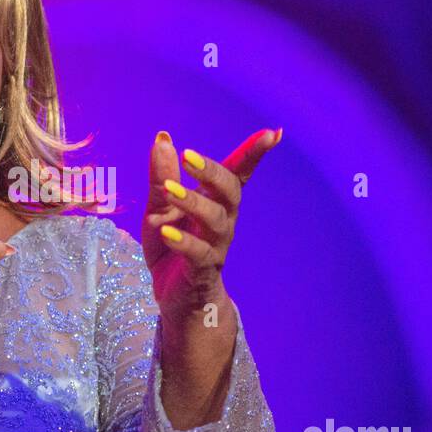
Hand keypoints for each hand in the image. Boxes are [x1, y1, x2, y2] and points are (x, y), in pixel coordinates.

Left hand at [141, 128, 281, 323]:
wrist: (175, 297)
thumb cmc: (171, 246)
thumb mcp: (159, 208)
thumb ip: (161, 177)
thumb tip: (163, 137)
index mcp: (214, 201)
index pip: (236, 173)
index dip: (253, 153)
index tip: (272, 133)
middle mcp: (222, 221)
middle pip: (229, 192)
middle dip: (212, 172)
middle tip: (188, 156)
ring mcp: (215, 246)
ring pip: (216, 221)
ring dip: (193, 203)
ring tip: (170, 191)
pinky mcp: (203, 271)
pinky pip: (199, 255)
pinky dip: (185, 243)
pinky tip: (167, 233)